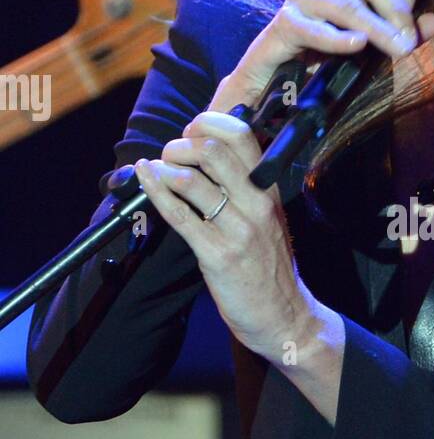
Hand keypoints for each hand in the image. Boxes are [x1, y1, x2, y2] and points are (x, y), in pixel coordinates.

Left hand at [134, 111, 317, 359]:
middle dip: (179, 145)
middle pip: (212, 150)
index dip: (207, 123)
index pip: (241, 134)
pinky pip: (180, 215)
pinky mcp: (218, 255)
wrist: (284, 314)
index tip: (191, 133)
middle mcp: (257, 203)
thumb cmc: (268, 265)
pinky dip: (155, 191)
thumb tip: (203, 154)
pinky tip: (145, 178)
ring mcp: (239, 229)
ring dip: (164, 169)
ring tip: (156, 172)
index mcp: (268, 189)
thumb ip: (242, 186)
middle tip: (170, 156)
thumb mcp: (266, 217)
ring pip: (193, 180)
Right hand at [208, 0, 433, 113]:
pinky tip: (357, 45)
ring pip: (347, 4)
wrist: (274, 80)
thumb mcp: (372, 43)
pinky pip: (313, 28)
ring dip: (377, 29)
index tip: (416, 10)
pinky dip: (337, 39)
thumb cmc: (326, 55)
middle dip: (397, 11)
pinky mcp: (284, 23)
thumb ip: (403, 32)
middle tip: (409, 44)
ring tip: (397, 50)